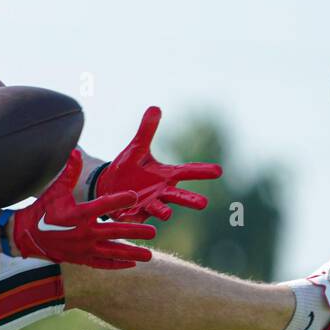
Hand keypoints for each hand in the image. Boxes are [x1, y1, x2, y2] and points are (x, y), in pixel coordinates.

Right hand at [7, 150, 156, 268]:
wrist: (27, 236)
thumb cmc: (43, 210)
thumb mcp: (55, 190)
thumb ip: (69, 172)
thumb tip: (75, 151)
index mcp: (78, 213)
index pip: (103, 205)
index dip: (119, 199)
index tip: (135, 195)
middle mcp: (83, 232)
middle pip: (114, 232)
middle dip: (135, 232)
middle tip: (153, 232)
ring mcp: (83, 248)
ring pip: (112, 252)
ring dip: (131, 254)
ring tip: (149, 255)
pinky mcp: (80, 258)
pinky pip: (101, 264)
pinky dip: (116, 265)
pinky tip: (131, 264)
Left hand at [95, 107, 221, 222]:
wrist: (110, 186)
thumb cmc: (129, 168)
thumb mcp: (136, 148)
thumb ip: (146, 130)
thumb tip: (155, 107)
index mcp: (166, 176)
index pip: (187, 172)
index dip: (202, 171)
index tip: (219, 171)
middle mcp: (162, 193)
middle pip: (179, 197)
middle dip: (190, 200)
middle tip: (203, 203)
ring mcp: (149, 206)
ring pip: (160, 211)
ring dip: (163, 212)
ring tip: (167, 214)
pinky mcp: (134, 216)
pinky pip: (136, 220)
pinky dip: (136, 221)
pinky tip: (133, 221)